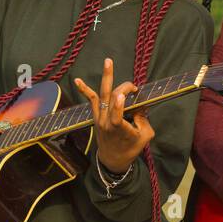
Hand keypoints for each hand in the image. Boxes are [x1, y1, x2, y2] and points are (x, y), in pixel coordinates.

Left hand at [74, 58, 154, 175]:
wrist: (113, 159)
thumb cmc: (131, 149)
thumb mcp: (145, 136)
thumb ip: (144, 119)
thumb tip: (141, 104)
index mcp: (118, 129)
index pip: (117, 115)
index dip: (120, 105)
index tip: (126, 95)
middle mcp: (106, 121)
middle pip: (112, 99)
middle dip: (124, 88)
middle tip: (134, 88)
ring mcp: (99, 117)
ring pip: (102, 94)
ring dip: (106, 77)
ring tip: (108, 61)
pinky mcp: (96, 115)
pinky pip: (92, 100)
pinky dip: (84, 89)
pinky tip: (77, 80)